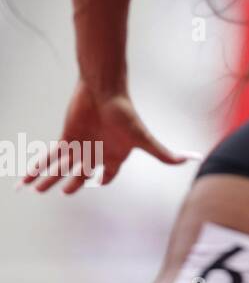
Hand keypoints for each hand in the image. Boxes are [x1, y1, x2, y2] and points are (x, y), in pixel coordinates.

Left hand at [19, 80, 190, 193]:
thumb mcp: (142, 137)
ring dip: (49, 180)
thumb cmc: (125, 113)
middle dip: (73, 184)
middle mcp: (97, 153)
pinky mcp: (66, 139)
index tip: (100, 183)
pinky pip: (49, 158)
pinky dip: (38, 168)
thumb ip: (162, 153)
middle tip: (65, 191)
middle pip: (83, 175)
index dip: (105, 180)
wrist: (104, 91)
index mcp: (116, 155)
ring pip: (62, 169)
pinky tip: (25, 179)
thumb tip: (189, 160)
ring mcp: (80, 147)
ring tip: (36, 190)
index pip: (109, 175)